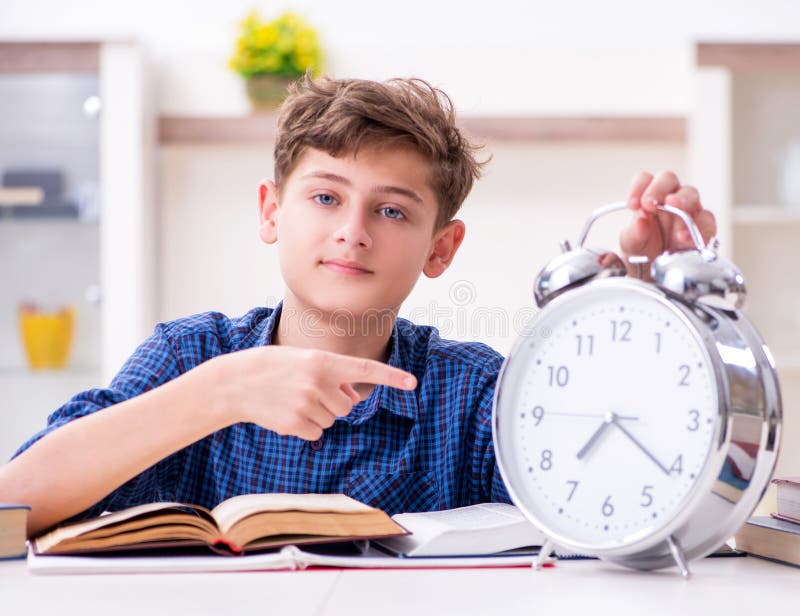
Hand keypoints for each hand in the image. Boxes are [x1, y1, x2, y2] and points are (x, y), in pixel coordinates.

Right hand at [205, 346, 416, 439]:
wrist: (235, 384)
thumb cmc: (273, 368)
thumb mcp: (303, 361)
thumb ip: (332, 375)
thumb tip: (355, 397)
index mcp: (322, 361)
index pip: (365, 370)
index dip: (391, 377)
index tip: (412, 383)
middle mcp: (318, 382)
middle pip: (348, 405)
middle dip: (335, 402)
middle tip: (308, 391)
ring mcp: (307, 404)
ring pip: (332, 420)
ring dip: (318, 414)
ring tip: (292, 399)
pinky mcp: (296, 424)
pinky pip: (317, 433)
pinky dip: (306, 427)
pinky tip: (286, 413)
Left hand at [619, 171, 717, 272]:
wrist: (655, 275)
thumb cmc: (643, 252)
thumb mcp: (631, 244)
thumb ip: (633, 232)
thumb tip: (640, 220)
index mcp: (648, 197)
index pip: (645, 179)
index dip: (639, 187)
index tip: (633, 204)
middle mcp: (669, 198)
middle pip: (669, 179)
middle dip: (659, 190)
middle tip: (650, 205)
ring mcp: (688, 210)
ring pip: (690, 195)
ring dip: (681, 205)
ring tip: (670, 222)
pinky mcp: (703, 226)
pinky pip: (707, 220)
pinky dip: (698, 228)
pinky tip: (686, 239)